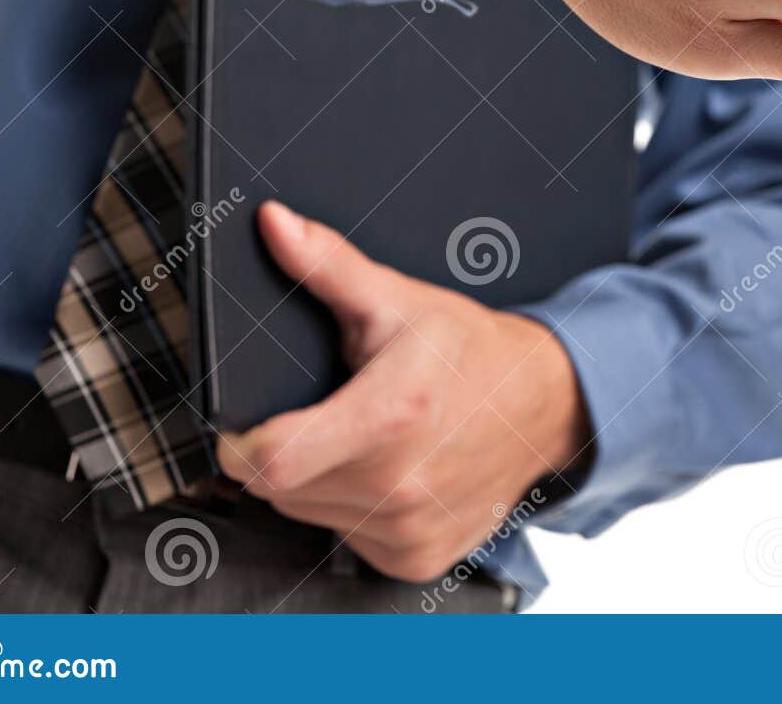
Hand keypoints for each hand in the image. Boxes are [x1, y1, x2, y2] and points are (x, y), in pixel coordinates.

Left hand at [216, 201, 587, 583]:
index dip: (240, 444)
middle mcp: (400, 484)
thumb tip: (273, 224)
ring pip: (307, 515)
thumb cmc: (467, 351)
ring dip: (317, 482)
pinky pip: (345, 540)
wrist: (541, 405)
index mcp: (390, 416)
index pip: (270, 462)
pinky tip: (384, 471)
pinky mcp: (417, 558)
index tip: (246, 424)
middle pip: (280, 488)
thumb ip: (326, 265)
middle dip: (283, 451)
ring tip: (361, 437)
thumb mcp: (396, 299)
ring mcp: (410, 529)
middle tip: (324, 412)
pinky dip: (351, 510)